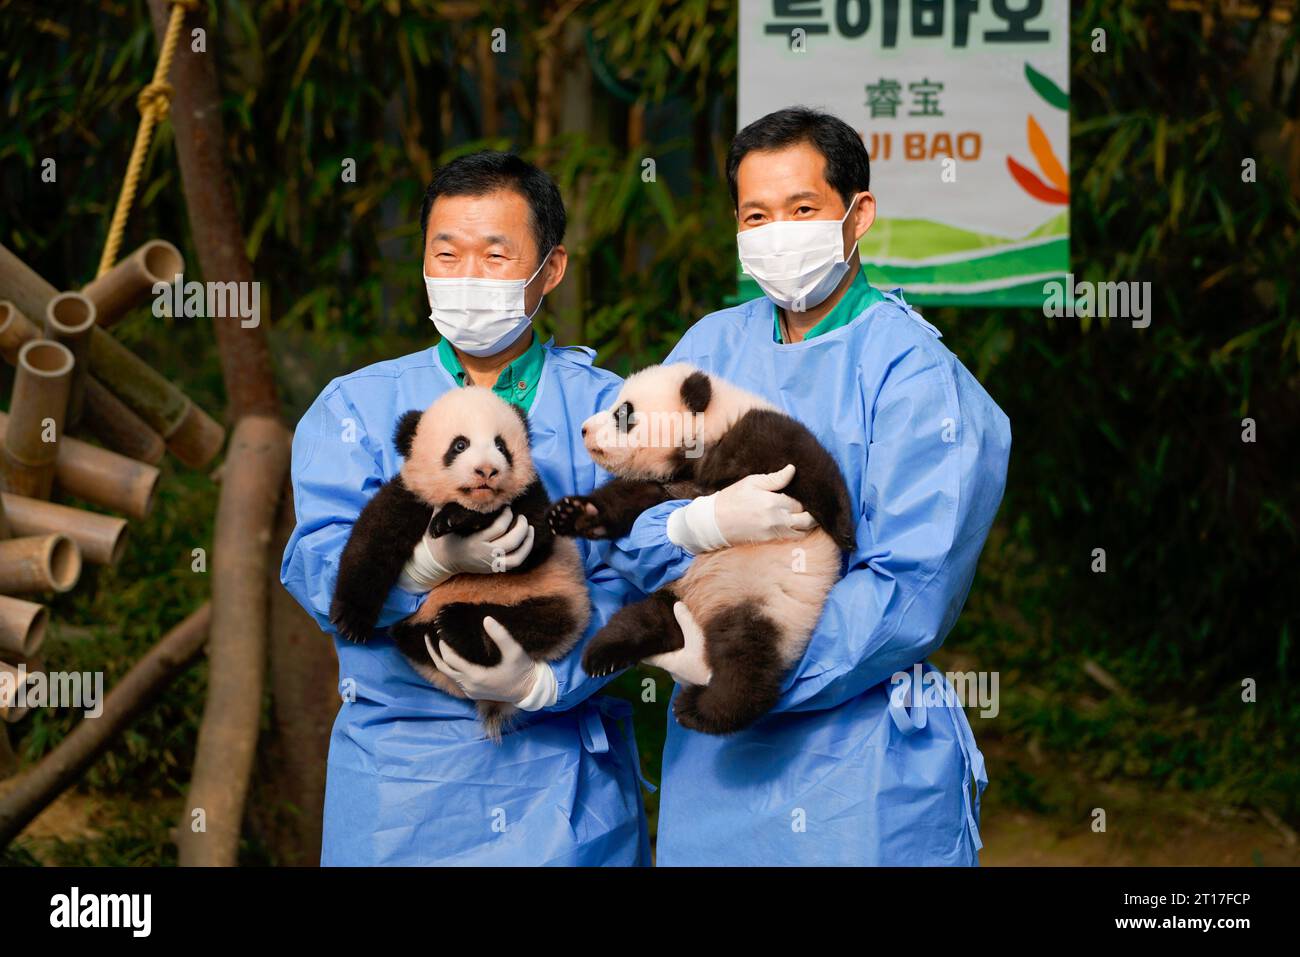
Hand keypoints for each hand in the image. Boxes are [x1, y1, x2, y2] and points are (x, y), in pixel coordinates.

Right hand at [398, 508, 533, 591]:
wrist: (439, 562)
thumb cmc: (441, 537)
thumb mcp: (441, 520)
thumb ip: (448, 503)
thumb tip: (453, 481)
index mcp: (473, 542)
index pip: (498, 528)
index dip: (507, 515)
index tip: (507, 506)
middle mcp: (483, 555)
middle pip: (511, 542)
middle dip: (521, 527)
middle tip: (521, 516)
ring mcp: (489, 564)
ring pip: (517, 557)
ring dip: (526, 542)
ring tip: (529, 528)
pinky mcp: (493, 568)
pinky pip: (514, 564)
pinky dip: (524, 552)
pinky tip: (527, 540)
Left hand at [425, 616, 555, 708]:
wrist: (528, 691)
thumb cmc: (522, 670)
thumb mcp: (514, 651)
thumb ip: (501, 635)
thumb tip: (487, 619)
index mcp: (476, 676)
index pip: (450, 660)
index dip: (443, 646)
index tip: (440, 632)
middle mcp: (469, 686)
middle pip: (443, 669)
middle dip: (434, 653)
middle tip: (429, 637)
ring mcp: (470, 691)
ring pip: (448, 676)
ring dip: (441, 661)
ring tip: (437, 646)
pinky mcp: (473, 693)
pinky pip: (455, 680)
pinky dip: (449, 668)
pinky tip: (451, 659)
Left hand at [645, 602, 712, 686]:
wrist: (729, 682)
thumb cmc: (708, 661)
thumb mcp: (696, 637)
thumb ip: (686, 620)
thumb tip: (677, 605)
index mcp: (671, 664)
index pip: (650, 658)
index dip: (643, 651)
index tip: (637, 645)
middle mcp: (676, 674)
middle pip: (665, 660)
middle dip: (665, 649)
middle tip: (665, 635)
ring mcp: (687, 680)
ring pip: (678, 665)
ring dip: (680, 655)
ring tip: (683, 642)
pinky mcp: (699, 682)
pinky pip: (690, 669)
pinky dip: (690, 661)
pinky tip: (697, 653)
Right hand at [667, 464, 816, 552]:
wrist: (714, 522)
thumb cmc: (732, 498)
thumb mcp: (751, 482)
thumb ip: (774, 478)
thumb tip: (792, 470)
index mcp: (772, 502)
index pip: (799, 501)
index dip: (805, 498)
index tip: (807, 493)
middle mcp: (776, 520)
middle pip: (806, 519)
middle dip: (811, 513)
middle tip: (814, 506)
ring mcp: (773, 532)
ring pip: (802, 531)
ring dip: (808, 525)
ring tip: (810, 516)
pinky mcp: (769, 541)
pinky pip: (792, 538)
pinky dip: (799, 533)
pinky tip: (799, 525)